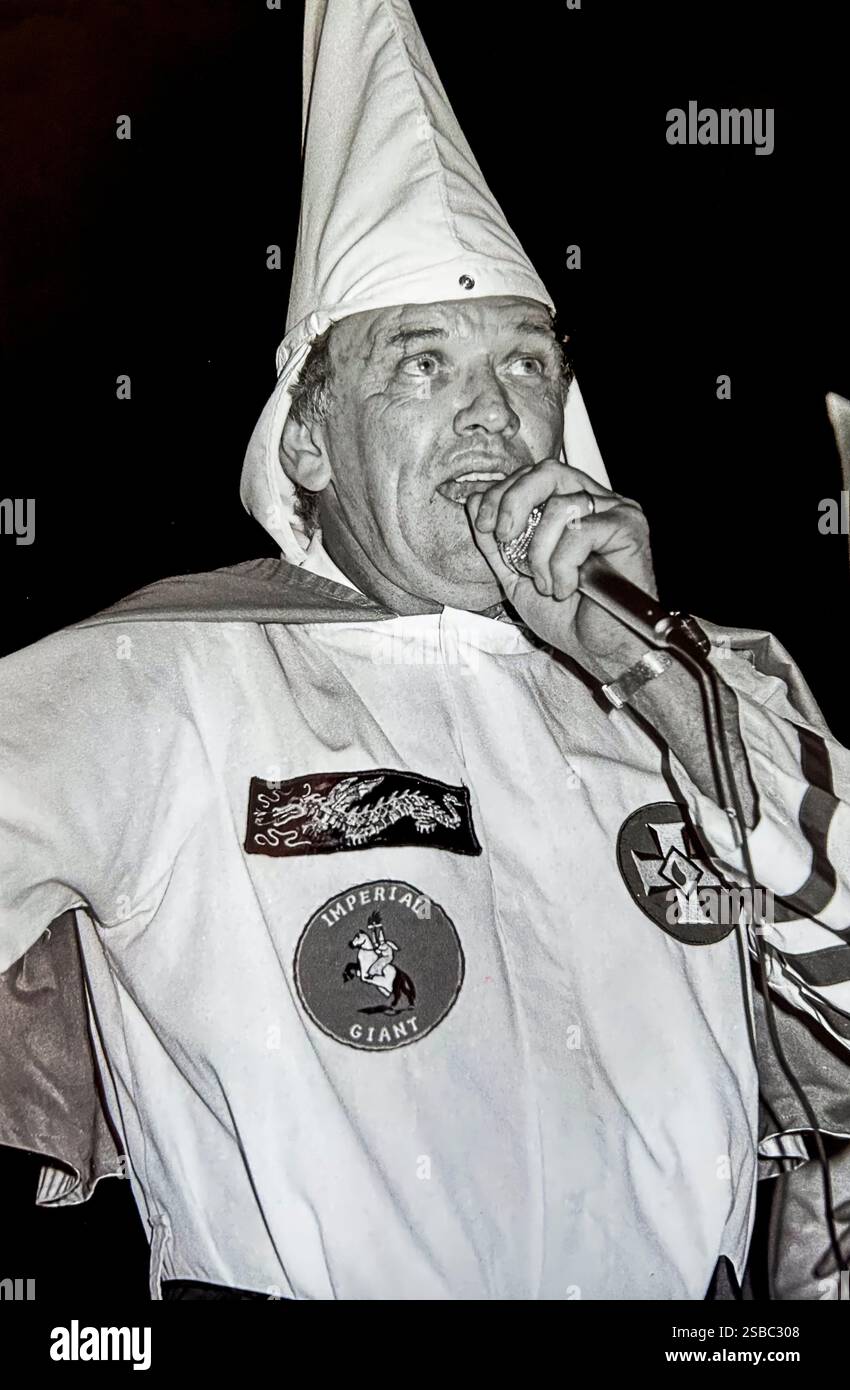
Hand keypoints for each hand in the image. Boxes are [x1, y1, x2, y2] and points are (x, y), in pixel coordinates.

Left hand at [465, 458, 656, 678]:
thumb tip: (475, 501)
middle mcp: (596, 502)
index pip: (532, 476)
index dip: (501, 494)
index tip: (485, 526)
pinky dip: (563, 566)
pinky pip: (581, 532)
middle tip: (504, 538)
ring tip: (548, 584)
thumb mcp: (516, 576)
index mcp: (572, 507)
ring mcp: (616, 512)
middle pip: (548, 472)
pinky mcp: (630, 528)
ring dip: (540, 552)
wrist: (598, 651)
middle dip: (513, 502)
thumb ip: (496, 541)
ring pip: (561, 506)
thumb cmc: (566, 617)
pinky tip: (568, 589)